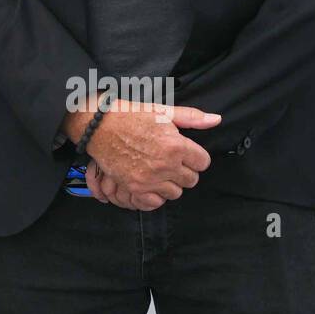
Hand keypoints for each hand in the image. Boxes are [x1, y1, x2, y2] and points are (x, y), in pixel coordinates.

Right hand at [83, 102, 220, 210]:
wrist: (98, 126)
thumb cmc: (130, 115)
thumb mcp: (162, 111)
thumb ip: (191, 117)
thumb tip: (216, 120)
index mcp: (175, 145)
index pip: (203, 163)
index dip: (194, 157)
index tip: (184, 152)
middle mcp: (165, 164)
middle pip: (191, 180)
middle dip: (184, 171)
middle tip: (171, 161)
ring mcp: (150, 178)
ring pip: (176, 193)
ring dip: (170, 183)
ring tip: (159, 170)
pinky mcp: (135, 187)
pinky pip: (156, 201)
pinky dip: (155, 194)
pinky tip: (149, 181)